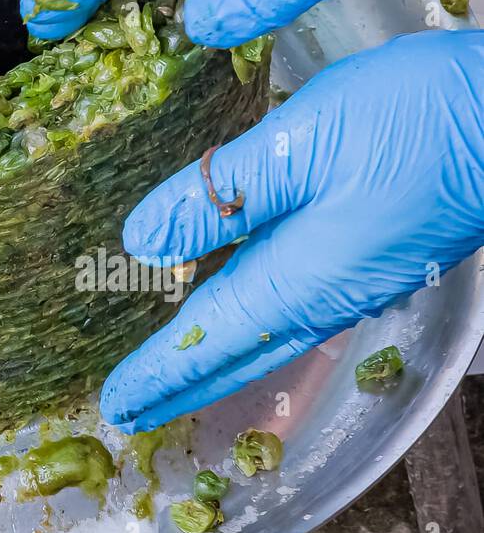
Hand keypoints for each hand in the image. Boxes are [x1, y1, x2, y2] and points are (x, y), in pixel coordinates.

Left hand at [100, 29, 483, 432]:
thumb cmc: (416, 123)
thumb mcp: (299, 147)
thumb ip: (219, 195)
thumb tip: (140, 242)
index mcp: (301, 277)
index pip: (209, 337)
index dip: (159, 370)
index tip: (117, 404)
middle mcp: (329, 292)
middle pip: (240, 352)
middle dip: (183, 381)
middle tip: (136, 409)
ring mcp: (360, 276)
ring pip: (271, 333)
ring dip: (218, 357)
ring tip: (179, 369)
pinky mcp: (379, 251)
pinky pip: (299, 308)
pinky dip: (256, 323)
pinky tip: (250, 306)